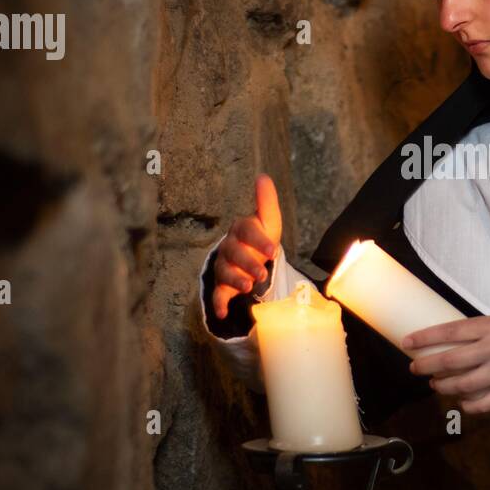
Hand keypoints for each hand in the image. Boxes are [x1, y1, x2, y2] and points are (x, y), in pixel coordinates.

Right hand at [212, 173, 282, 319]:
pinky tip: (223, 314)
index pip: (247, 232)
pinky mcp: (222, 285)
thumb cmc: (260, 237)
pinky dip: (218, 304)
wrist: (248, 256)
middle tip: (261, 274)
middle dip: (247, 264)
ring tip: (247, 288)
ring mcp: (224, 266)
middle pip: (234, 254)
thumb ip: (266, 201)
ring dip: (234, 281)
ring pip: (224, 273)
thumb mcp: (268, 221)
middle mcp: (229, 247)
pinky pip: (217, 294)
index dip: (258, 241)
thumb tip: (263, 176)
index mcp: (241, 229)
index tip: (272, 250)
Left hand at [402, 316, 489, 414]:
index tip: (407, 343)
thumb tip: (440, 341)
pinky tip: (460, 401)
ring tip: (435, 384)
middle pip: (451, 361)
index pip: (450, 332)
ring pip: (463, 385)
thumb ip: (473, 332)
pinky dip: (468, 405)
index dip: (425, 338)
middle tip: (415, 368)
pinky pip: (483, 403)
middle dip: (427, 366)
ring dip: (443, 387)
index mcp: (489, 327)